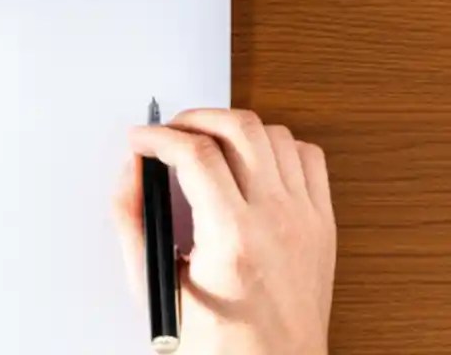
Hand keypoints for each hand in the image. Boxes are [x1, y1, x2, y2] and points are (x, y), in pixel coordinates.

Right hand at [113, 109, 336, 354]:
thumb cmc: (219, 342)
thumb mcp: (157, 285)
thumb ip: (134, 222)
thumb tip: (130, 173)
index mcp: (232, 239)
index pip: (196, 154)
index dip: (158, 136)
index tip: (141, 140)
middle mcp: (276, 221)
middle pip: (239, 128)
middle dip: (195, 119)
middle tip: (171, 135)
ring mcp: (305, 219)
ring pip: (275, 134)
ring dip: (234, 130)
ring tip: (208, 146)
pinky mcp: (323, 223)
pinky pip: (309, 156)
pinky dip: (278, 147)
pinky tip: (253, 163)